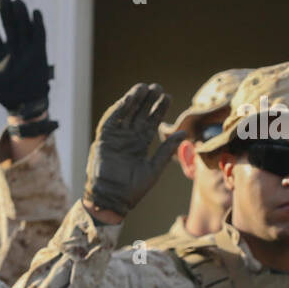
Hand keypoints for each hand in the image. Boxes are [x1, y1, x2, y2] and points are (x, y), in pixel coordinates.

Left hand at [0, 0, 53, 117]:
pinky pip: (39, 35)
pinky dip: (38, 24)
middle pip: (9, 26)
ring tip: (16, 2)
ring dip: (21, 15)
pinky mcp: (40, 53)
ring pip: (23, 27)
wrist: (27, 104)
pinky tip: (35, 12)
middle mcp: (13, 48)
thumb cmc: (5, 94)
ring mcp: (26, 49)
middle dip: (5, 13)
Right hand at [83, 82, 184, 215]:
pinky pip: (111, 121)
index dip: (159, 109)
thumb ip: (167, 150)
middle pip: (139, 114)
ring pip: (126, 114)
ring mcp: (116, 137)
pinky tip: (128, 99)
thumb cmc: (134, 189)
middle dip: (147, 101)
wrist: (113, 200)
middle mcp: (128, 138)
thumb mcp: (155, 168)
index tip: (168, 96)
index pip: (151, 122)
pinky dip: (118, 109)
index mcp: (140, 144)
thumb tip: (184, 134)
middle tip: (157, 87)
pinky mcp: (104, 140)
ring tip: (144, 88)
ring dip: (133, 100)